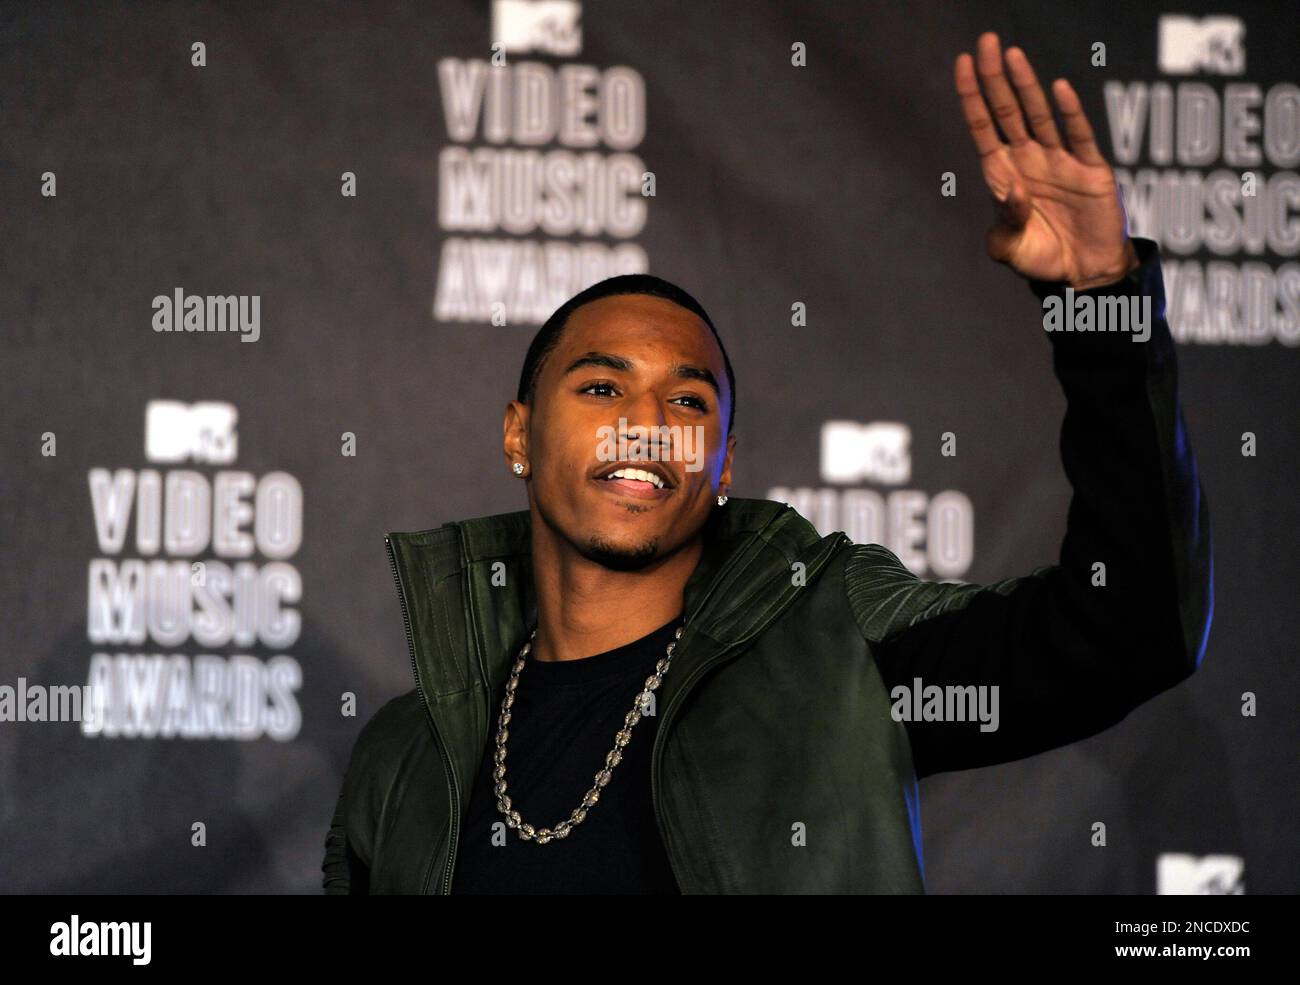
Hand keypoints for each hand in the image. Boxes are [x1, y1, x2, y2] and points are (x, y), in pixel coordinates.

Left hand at [954, 32, 1137, 289]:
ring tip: (1013, 56)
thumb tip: (1012, 190)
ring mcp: (1058, 161)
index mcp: (1003, 175)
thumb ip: (1005, 225)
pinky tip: (1058, 90)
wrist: (1080, 275)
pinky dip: (1069, 113)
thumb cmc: (1040, 259)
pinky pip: (1078, 135)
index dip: (972, 96)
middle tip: (986, 42)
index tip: (963, 64)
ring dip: (1026, 86)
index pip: (984, 126)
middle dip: (995, 78)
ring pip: (1039, 115)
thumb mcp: (1009, 250)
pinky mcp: (1088, 170)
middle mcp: (1028, 160)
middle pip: (1008, 111)